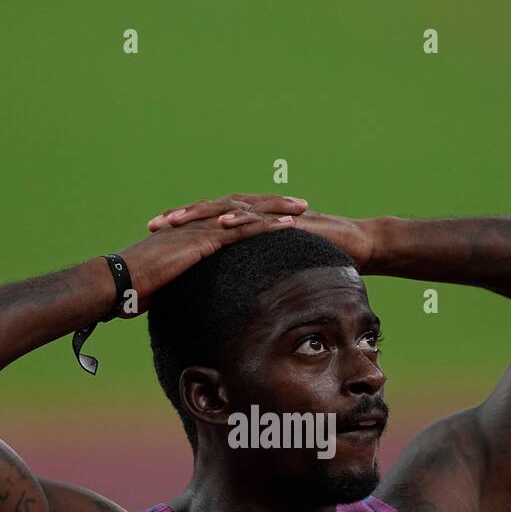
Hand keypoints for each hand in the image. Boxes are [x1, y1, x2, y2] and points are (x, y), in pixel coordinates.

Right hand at [114, 207, 295, 315]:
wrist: (116, 280)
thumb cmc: (132, 287)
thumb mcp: (164, 284)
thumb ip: (181, 283)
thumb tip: (190, 299)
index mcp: (189, 230)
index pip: (226, 215)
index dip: (252, 213)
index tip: (275, 214)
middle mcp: (197, 223)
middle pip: (242, 206)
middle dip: (272, 203)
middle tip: (299, 203)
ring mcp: (199, 229)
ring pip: (246, 213)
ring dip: (277, 210)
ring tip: (302, 209)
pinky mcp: (201, 241)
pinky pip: (239, 231)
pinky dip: (266, 227)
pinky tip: (287, 227)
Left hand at [148, 193, 378, 270]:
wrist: (359, 245)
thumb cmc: (321, 260)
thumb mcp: (280, 271)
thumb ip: (257, 278)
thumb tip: (234, 301)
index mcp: (250, 226)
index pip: (208, 224)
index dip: (181, 230)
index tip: (152, 241)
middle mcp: (256, 214)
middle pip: (210, 212)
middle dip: (180, 218)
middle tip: (151, 227)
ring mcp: (272, 214)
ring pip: (229, 209)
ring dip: (201, 214)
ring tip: (175, 222)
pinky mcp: (288, 218)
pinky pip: (260, 219)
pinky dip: (239, 221)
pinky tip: (220, 227)